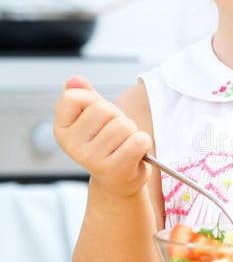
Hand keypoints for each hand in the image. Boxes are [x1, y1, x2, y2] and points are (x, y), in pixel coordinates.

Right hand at [53, 75, 151, 196]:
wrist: (117, 181)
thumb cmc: (107, 144)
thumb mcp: (93, 117)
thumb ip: (83, 96)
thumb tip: (74, 80)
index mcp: (61, 130)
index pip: (74, 97)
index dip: (93, 101)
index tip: (97, 118)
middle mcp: (71, 145)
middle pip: (104, 109)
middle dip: (117, 118)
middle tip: (115, 135)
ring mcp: (91, 159)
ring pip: (123, 125)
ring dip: (131, 132)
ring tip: (124, 145)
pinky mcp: (114, 169)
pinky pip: (138, 141)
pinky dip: (144, 143)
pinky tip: (135, 154)